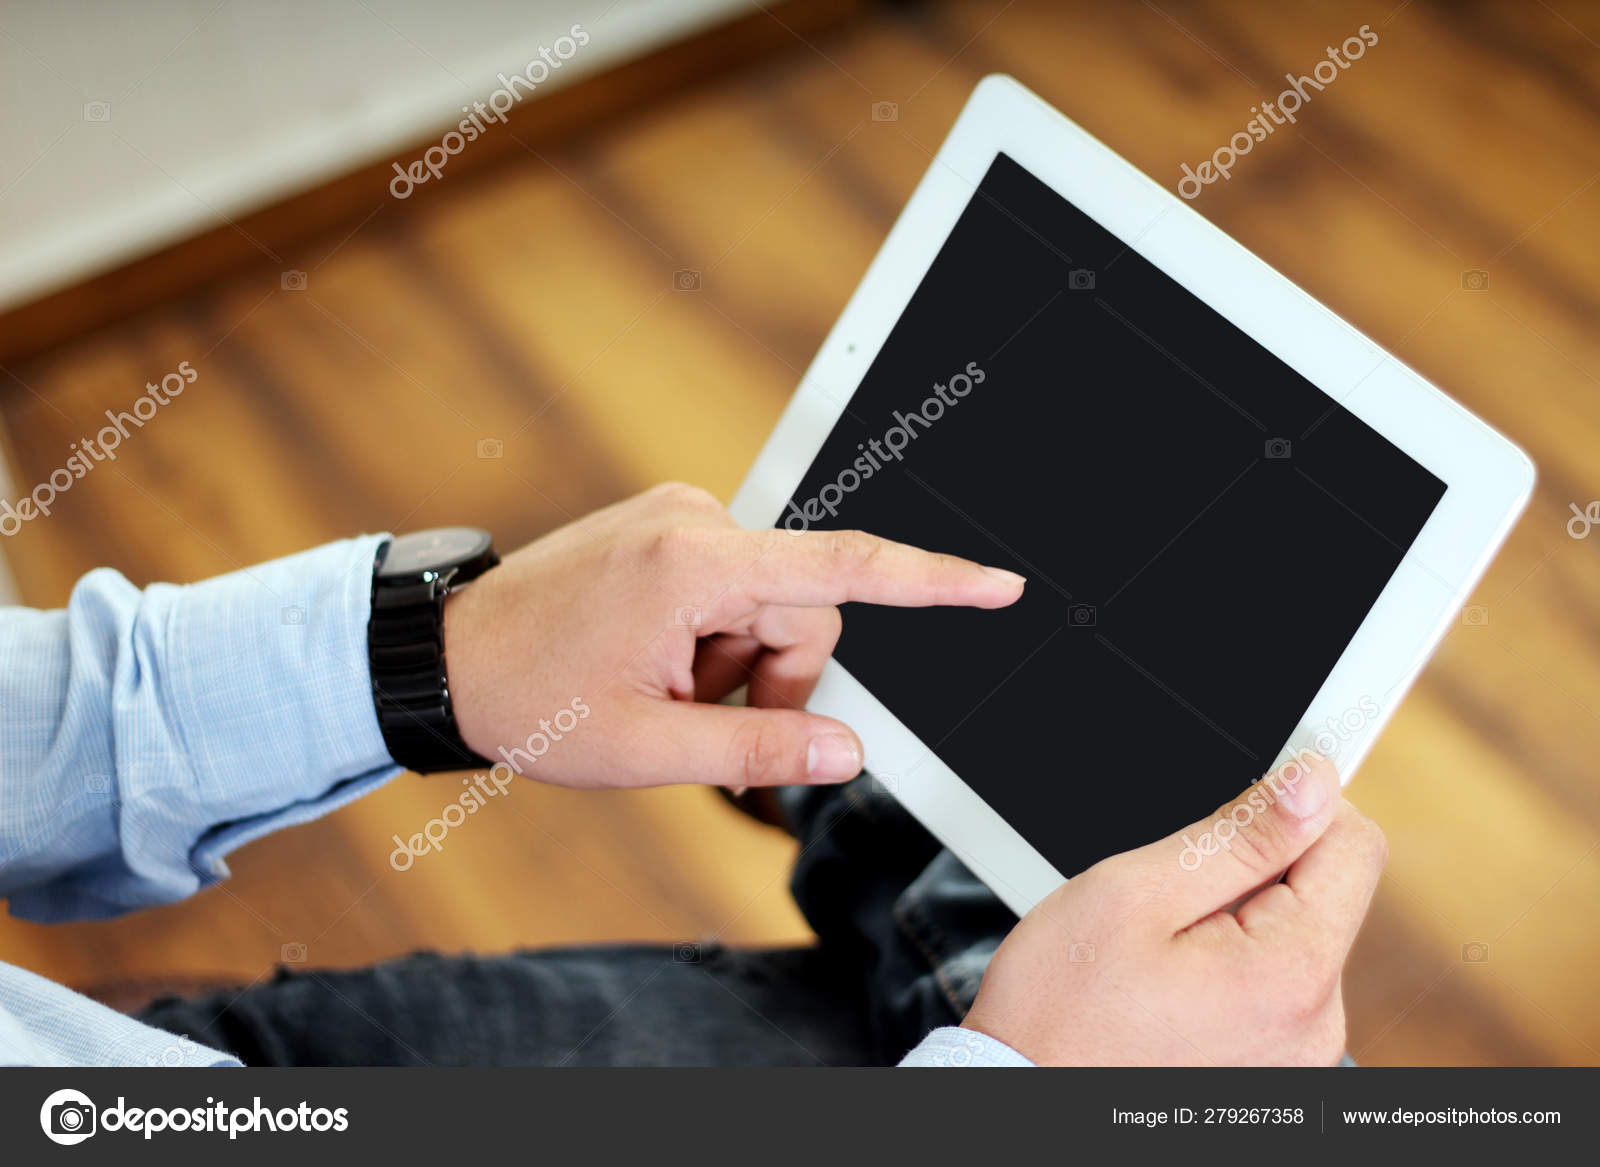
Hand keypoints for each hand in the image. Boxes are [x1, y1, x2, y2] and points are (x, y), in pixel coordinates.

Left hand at [441, 482, 1024, 787]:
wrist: (444, 653)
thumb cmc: (529, 700)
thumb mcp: (645, 748)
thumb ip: (757, 748)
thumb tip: (846, 753)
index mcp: (695, 566)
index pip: (844, 570)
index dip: (932, 582)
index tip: (999, 584)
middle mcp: (696, 522)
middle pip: (805, 610)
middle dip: (775, 679)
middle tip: (707, 728)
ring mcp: (680, 517)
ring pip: (772, 604)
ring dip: (740, 663)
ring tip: (666, 692)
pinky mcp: (670, 527)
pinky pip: (736, 587)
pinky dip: (718, 638)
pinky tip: (661, 662)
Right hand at [962, 754, 1385, 1064]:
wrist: (1024, 1089)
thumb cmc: (1061, 1008)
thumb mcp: (1136, 894)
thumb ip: (1238, 836)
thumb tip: (1313, 783)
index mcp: (1291, 972)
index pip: (1354, 844)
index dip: (1297, 804)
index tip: (1243, 801)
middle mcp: (1318, 1024)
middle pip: (1323, 892)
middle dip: (1253, 872)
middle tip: (1169, 898)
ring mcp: (1299, 1054)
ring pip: (1293, 936)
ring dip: (1237, 920)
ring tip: (1161, 951)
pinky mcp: (1276, 1067)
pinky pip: (1274, 984)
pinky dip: (1230, 965)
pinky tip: (1171, 983)